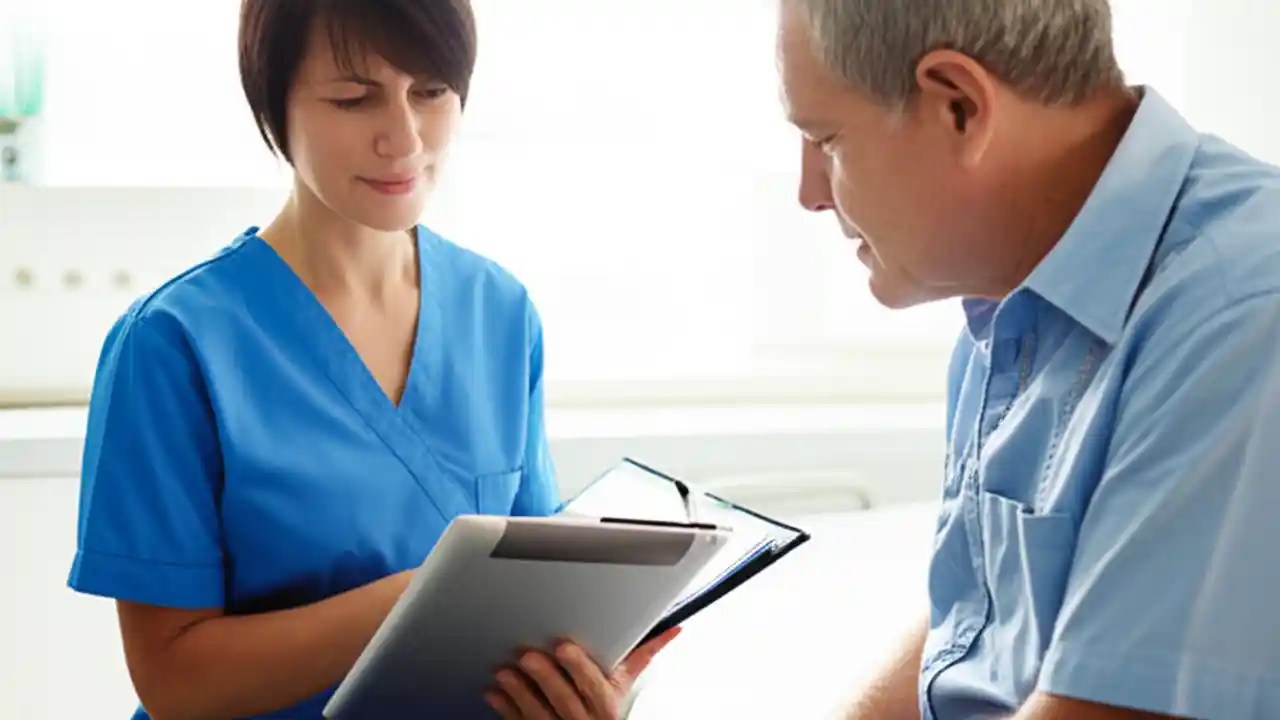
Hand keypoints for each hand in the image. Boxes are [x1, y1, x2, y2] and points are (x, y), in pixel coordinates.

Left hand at [485, 627, 681, 718]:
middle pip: (564, 700)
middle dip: (545, 676)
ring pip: (538, 715)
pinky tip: (494, 693)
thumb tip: (672, 630)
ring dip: (519, 692)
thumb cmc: (604, 711)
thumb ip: (645, 655)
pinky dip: (505, 710)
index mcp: (607, 705)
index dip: (578, 667)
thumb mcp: (625, 684)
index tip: (564, 647)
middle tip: (527, 655)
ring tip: (505, 671)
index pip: (594, 686)